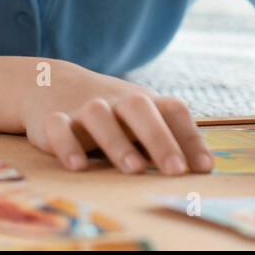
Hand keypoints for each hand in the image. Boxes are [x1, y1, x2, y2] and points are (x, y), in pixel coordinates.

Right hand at [18, 61, 214, 174]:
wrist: (49, 83)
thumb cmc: (109, 112)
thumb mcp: (138, 119)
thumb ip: (166, 140)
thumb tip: (202, 172)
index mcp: (143, 101)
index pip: (173, 111)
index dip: (191, 138)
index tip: (205, 168)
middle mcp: (116, 101)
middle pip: (140, 109)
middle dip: (160, 139)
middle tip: (176, 170)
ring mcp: (83, 108)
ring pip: (99, 116)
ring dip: (117, 142)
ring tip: (134, 169)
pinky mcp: (51, 119)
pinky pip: (58, 128)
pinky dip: (67, 144)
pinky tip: (78, 166)